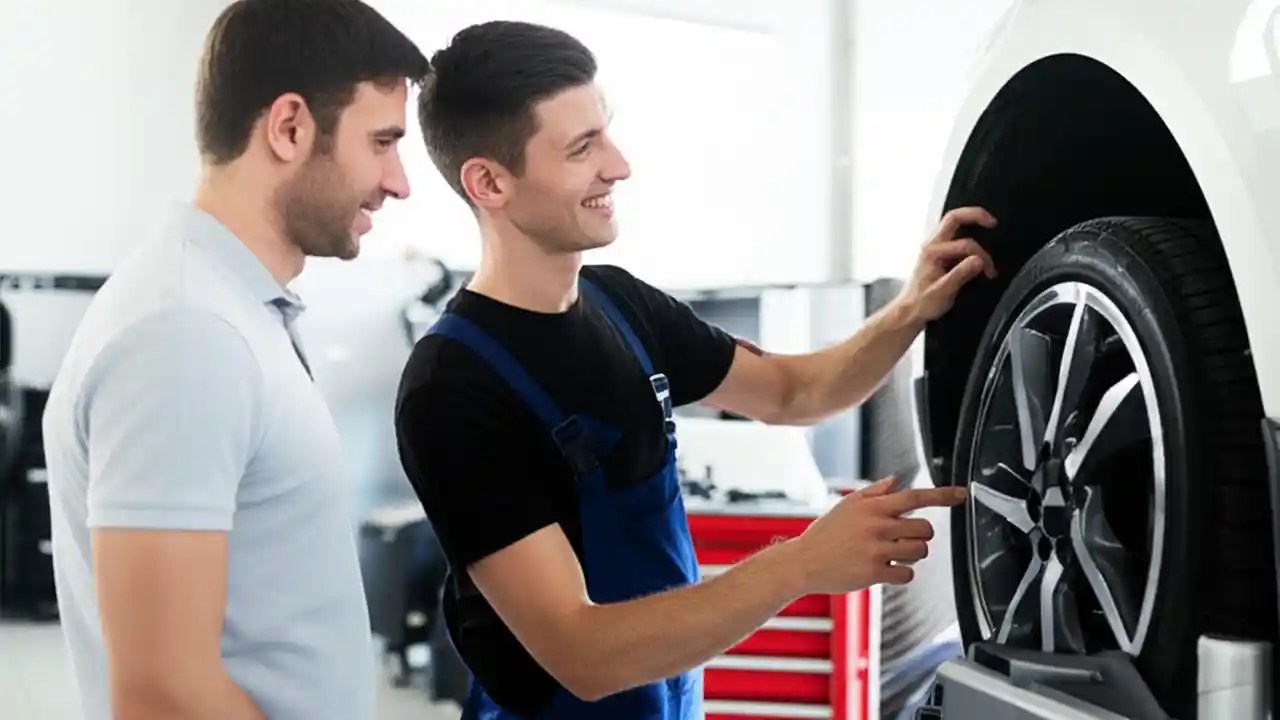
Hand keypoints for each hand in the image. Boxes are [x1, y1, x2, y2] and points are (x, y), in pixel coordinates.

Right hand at [783, 477, 967, 594]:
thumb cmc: (826, 533)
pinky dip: (901, 574)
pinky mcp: (875, 572)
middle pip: (925, 529)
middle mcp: (878, 526)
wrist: (804, 562)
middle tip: (902, 539)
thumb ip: (874, 492)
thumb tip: (896, 482)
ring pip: (920, 552)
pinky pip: (907, 574)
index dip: (942, 495)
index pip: (915, 496)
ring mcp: (877, 550)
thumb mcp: (846, 505)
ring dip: (912, 555)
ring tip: (893, 555)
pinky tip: (885, 570)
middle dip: (919, 535)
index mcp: (873, 507)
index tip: (962, 494)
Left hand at [896, 206, 998, 323]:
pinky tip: (976, 245)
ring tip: (988, 225)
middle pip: (953, 218)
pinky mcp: (937, 252)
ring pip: (953, 225)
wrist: (909, 311)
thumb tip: (978, 260)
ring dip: (971, 223)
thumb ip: (960, 274)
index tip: (989, 271)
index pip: (965, 245)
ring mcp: (933, 247)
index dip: (981, 256)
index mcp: (931, 252)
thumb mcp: (943, 292)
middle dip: (975, 215)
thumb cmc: (922, 303)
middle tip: (992, 222)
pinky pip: (954, 236)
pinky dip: (967, 235)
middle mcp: (931, 245)